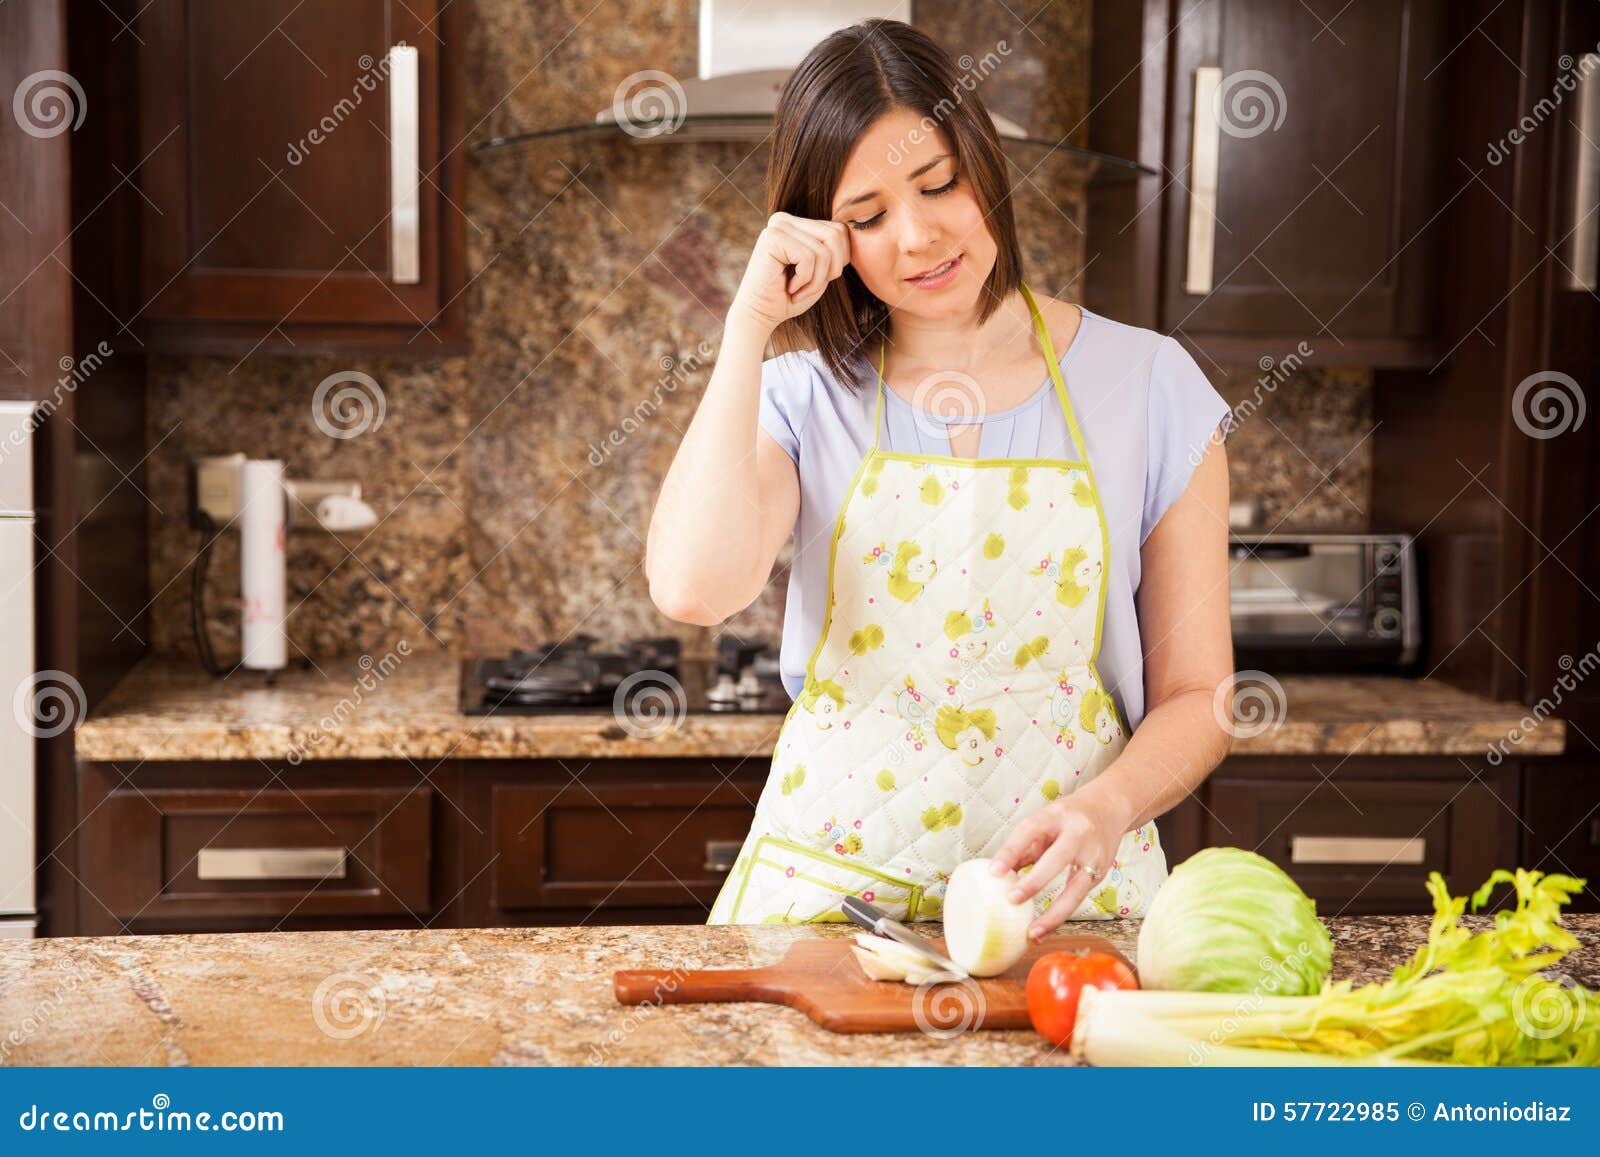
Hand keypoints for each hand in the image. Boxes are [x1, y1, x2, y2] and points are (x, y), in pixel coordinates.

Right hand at [727, 212, 850, 335]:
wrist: (760, 316)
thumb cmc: (790, 296)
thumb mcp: (820, 269)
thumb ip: (834, 248)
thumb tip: (855, 228)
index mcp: (797, 223)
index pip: (840, 230)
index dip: (838, 262)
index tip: (816, 280)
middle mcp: (785, 219)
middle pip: (836, 235)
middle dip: (830, 270)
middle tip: (808, 287)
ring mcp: (777, 226)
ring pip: (824, 249)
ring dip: (815, 280)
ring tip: (797, 290)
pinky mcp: (772, 238)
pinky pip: (809, 257)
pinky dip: (805, 281)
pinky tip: (789, 288)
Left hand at [987, 790, 1131, 939]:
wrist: (1108, 808)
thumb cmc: (1066, 818)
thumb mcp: (1043, 821)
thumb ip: (1022, 846)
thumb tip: (996, 874)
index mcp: (1057, 815)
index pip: (1030, 830)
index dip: (1011, 851)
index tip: (993, 872)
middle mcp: (1078, 833)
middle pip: (1058, 858)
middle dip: (1035, 881)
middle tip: (1012, 900)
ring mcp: (1094, 855)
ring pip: (1075, 888)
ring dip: (1053, 914)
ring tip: (1032, 933)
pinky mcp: (1101, 873)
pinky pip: (1079, 898)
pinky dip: (1061, 915)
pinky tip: (1045, 930)